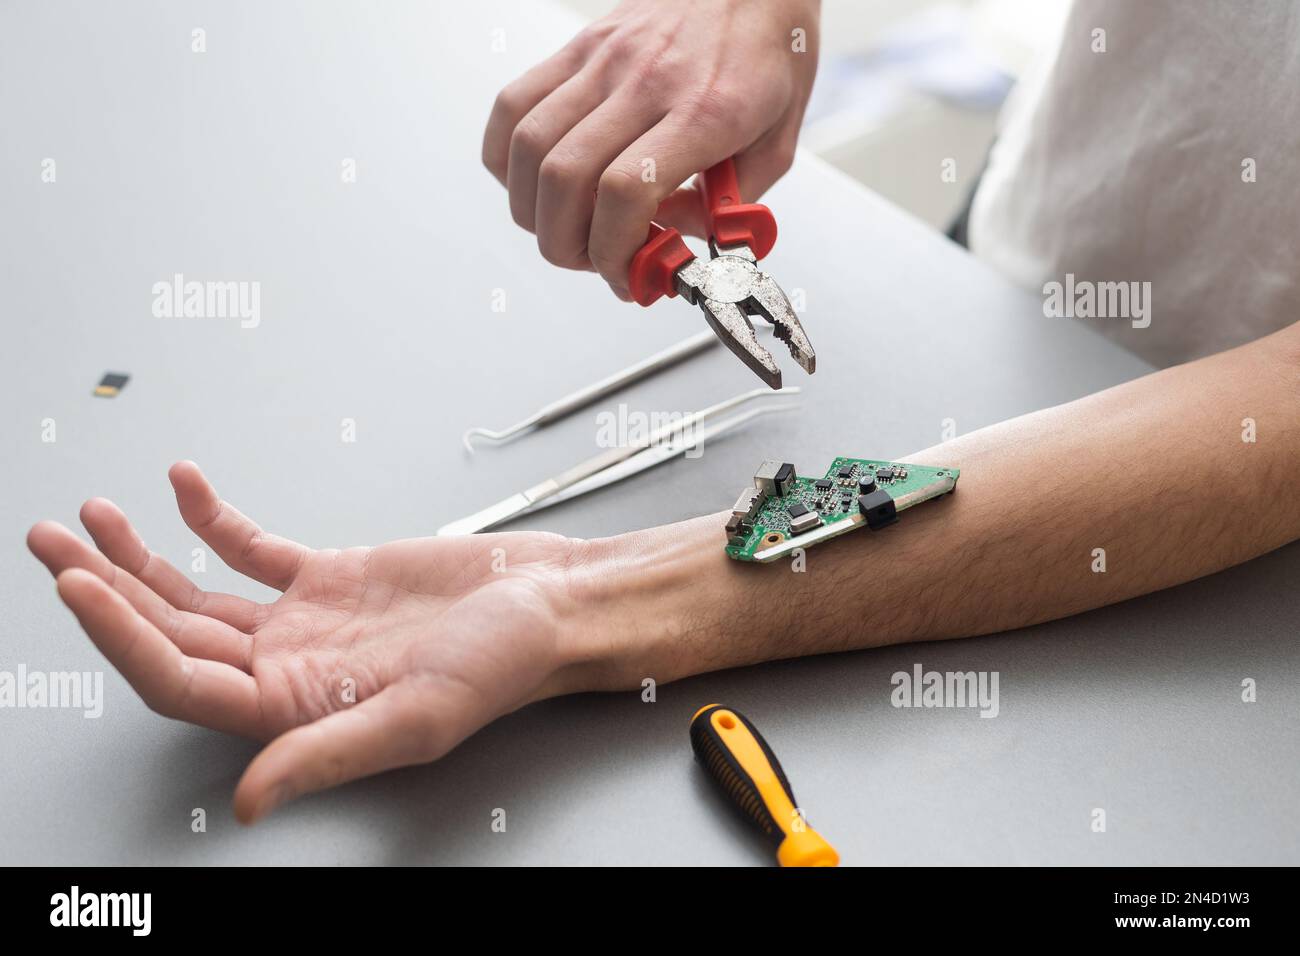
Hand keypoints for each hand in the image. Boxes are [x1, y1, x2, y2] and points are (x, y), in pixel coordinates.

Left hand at [27, 462, 586, 822]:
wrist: (549, 604)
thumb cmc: (503, 665)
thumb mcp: (420, 716)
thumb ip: (327, 753)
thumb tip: (248, 801)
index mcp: (298, 710)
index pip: (182, 681)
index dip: (122, 638)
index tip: (78, 584)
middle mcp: (287, 670)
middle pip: (171, 634)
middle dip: (105, 588)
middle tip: (53, 541)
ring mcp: (302, 622)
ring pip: (197, 592)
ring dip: (141, 555)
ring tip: (92, 514)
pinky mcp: (327, 577)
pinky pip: (252, 549)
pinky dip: (213, 519)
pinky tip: (184, 486)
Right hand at [482, 0, 820, 298]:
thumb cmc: (767, 57)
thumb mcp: (778, 146)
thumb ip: (729, 207)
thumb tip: (670, 242)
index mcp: (704, 111)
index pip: (626, 192)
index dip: (612, 251)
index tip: (627, 277)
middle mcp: (646, 82)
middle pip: (565, 178)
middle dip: (567, 245)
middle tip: (593, 262)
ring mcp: (604, 60)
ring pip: (528, 146)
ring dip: (533, 210)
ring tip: (565, 229)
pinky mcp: (579, 47)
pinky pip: (513, 105)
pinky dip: (506, 159)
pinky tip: (534, 184)